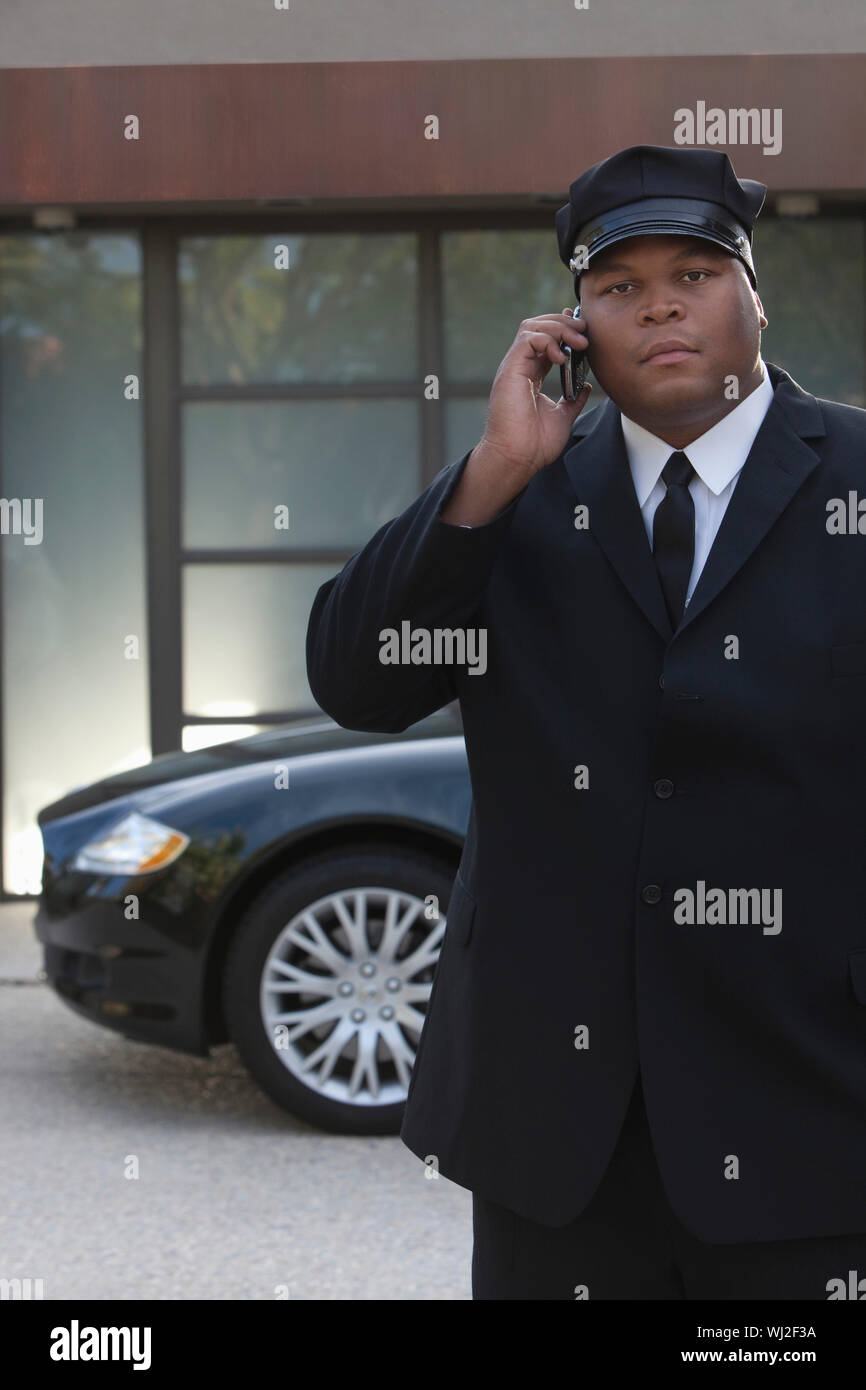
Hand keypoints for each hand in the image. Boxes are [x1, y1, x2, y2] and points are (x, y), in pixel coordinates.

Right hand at [475, 308, 591, 478]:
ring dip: (559, 327)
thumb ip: (574, 399)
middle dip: (564, 323)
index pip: (545, 340)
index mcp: (531, 375)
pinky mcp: (510, 369)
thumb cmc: (534, 444)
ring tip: (578, 342)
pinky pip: (528, 338)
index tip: (583, 330)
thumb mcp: (563, 416)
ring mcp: (514, 367)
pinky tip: (562, 358)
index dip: (564, 329)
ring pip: (532, 326)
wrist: (518, 458)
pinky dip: (548, 340)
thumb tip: (587, 386)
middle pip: (538, 326)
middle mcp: (520, 367)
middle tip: (585, 332)